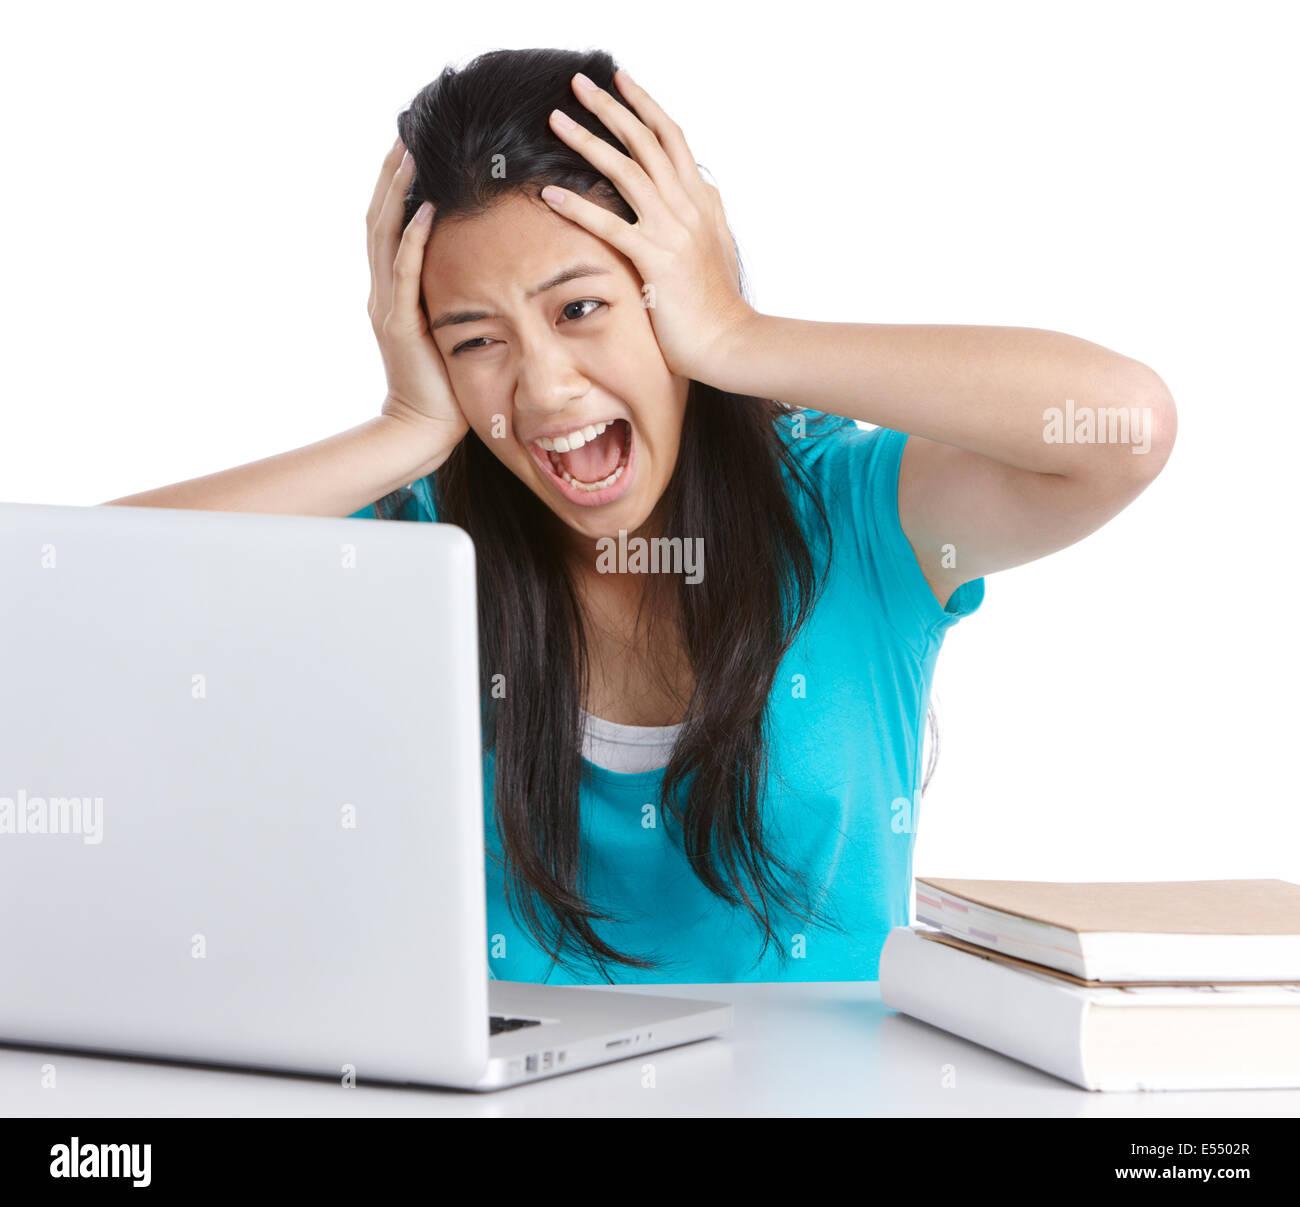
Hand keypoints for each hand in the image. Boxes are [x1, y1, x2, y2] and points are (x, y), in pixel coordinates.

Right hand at [366, 137, 468, 448]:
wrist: (422, 430)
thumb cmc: (446, 387)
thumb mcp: (452, 331)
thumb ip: (455, 299)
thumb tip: (481, 271)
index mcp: (395, 293)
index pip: (392, 229)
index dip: (398, 189)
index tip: (413, 152)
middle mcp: (383, 292)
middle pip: (381, 220)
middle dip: (392, 177)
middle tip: (406, 135)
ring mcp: (387, 306)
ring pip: (385, 236)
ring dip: (397, 192)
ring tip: (409, 153)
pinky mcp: (399, 324)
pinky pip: (405, 271)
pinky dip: (413, 237)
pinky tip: (425, 208)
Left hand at [540, 68, 755, 382]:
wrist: (730, 342)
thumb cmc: (718, 305)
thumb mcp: (717, 248)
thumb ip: (707, 215)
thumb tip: (704, 191)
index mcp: (702, 201)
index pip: (672, 138)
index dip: (645, 106)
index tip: (621, 81)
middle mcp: (689, 207)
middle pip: (647, 141)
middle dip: (611, 107)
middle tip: (579, 82)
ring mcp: (673, 232)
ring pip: (627, 170)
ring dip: (589, 140)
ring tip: (557, 120)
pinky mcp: (656, 261)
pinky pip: (610, 225)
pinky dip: (578, 206)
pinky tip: (550, 193)